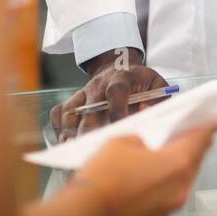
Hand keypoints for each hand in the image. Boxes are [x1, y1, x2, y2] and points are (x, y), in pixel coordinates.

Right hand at [50, 49, 168, 141]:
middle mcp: (99, 85)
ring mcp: (83, 93)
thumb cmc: (140, 81)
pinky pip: (59, 112)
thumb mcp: (156, 83)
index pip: (116, 92)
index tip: (120, 126)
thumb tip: (146, 111)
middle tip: (92, 149)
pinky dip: (58, 128)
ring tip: (73, 149)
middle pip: (90, 109)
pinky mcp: (73, 100)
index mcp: (122, 78)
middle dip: (90, 130)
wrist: (119, 66)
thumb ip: (158, 97)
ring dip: (70, 132)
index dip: (117, 109)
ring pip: (70, 111)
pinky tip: (64, 142)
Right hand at [72, 123, 216, 215]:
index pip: (202, 138)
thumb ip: (144, 138)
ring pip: (182, 178)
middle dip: (192, 146)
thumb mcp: (124, 140)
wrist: (85, 213)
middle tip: (189, 134)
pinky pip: (170, 193)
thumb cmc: (104, 177)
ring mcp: (171, 204)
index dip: (208, 126)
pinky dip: (166, 182)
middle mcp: (181, 186)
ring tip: (166, 153)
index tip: (214, 121)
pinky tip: (151, 175)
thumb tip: (147, 143)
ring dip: (178, 165)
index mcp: (179, 163)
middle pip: (194, 160)